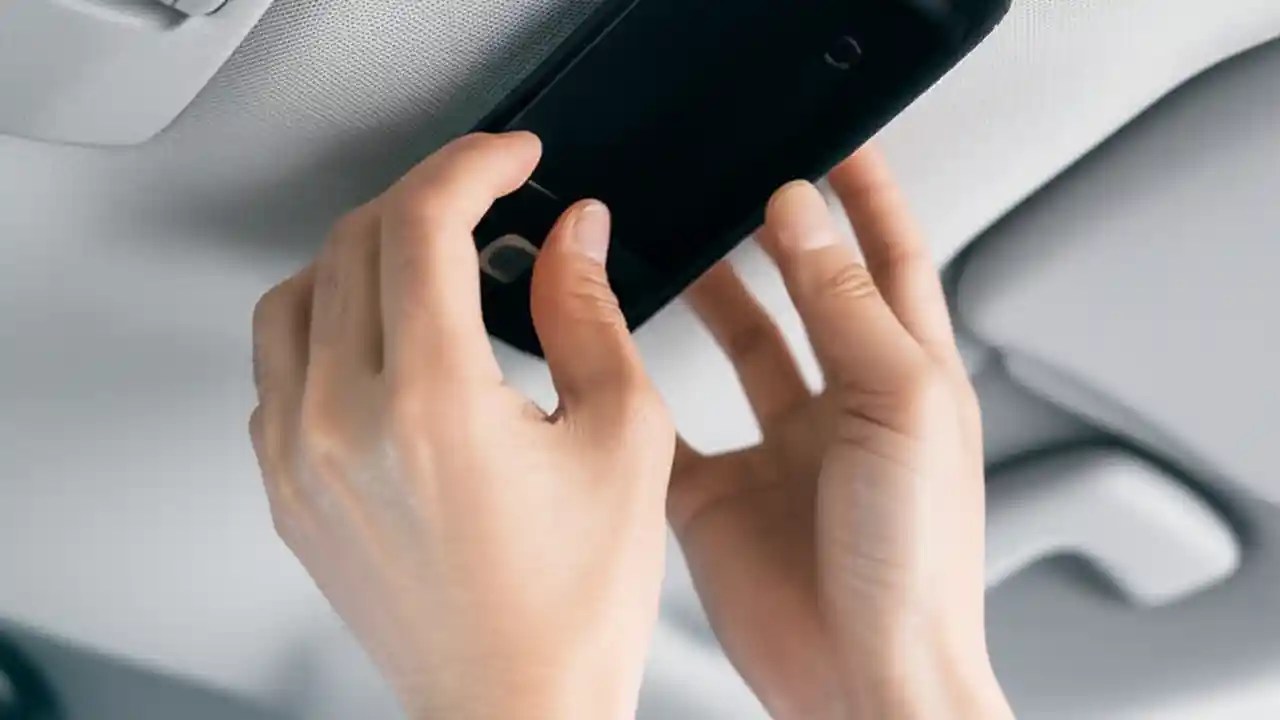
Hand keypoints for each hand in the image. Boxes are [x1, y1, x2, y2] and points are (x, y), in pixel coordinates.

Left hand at [249, 132, 674, 719]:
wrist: (517, 706)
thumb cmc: (573, 606)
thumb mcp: (621, 439)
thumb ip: (590, 314)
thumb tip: (572, 234)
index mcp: (432, 406)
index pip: (422, 225)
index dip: (473, 165)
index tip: (508, 159)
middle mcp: (344, 425)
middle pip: (355, 241)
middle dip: (427, 197)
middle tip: (485, 201)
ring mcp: (300, 460)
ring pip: (297, 293)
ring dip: (364, 251)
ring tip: (427, 260)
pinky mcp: (287, 490)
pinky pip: (274, 365)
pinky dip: (322, 320)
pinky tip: (377, 337)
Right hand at [670, 148, 1012, 718]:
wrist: (864, 679)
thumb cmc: (914, 567)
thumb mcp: (899, 405)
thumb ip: (845, 305)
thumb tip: (803, 216)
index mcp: (908, 379)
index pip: (891, 260)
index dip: (868, 197)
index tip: (837, 147)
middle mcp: (846, 409)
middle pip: (812, 294)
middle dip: (782, 235)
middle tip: (743, 185)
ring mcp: (781, 453)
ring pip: (742, 348)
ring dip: (716, 296)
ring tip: (684, 244)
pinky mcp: (720, 497)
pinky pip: (674, 427)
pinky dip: (646, 390)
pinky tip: (627, 353)